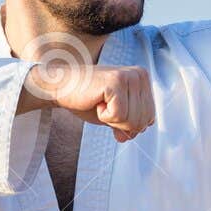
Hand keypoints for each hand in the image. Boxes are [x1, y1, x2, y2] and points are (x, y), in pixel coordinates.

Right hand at [23, 62, 154, 141]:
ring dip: (112, 119)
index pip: (149, 119)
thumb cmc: (87, 99)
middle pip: (142, 121)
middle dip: (121, 124)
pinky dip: (104, 116)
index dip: (128, 125)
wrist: (61, 87)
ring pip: (132, 121)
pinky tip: (96, 101)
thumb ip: (130, 124)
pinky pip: (119, 116)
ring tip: (100, 102)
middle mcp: (140, 75)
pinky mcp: (116, 82)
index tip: (111, 110)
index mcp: (143, 80)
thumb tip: (132, 135)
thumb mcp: (115, 114)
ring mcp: (129, 77)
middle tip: (104, 106)